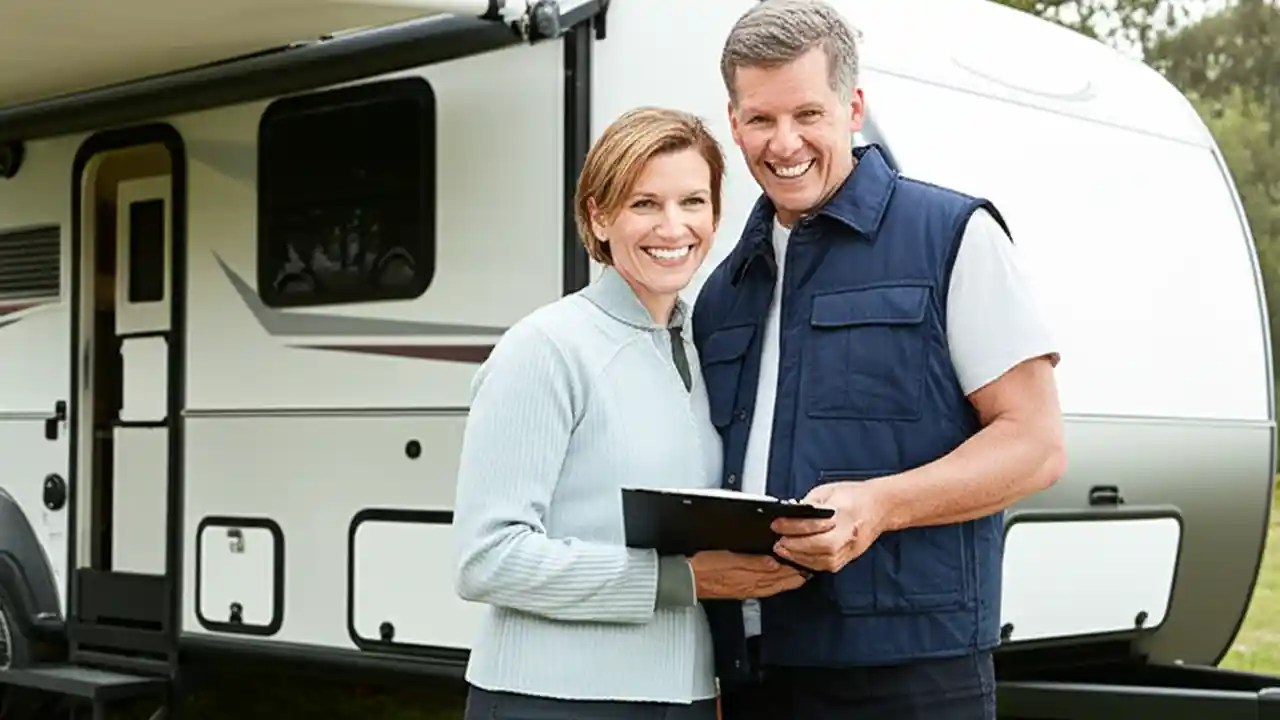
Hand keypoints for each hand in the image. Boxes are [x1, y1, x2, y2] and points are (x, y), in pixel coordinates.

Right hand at [689, 550, 809, 599]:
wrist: (686, 578)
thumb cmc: (704, 566)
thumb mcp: (730, 558)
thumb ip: (753, 562)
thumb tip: (774, 563)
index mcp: (749, 576)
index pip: (777, 574)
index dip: (792, 569)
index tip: (804, 565)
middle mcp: (749, 585)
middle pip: (777, 582)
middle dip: (793, 577)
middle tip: (806, 572)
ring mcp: (743, 589)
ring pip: (770, 587)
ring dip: (784, 582)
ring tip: (796, 578)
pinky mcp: (736, 590)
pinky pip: (760, 590)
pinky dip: (770, 586)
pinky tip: (771, 584)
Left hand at [770, 480, 888, 572]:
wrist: (879, 506)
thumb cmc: (855, 496)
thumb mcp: (828, 491)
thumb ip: (809, 504)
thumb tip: (789, 514)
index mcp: (844, 515)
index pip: (815, 526)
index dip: (793, 527)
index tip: (777, 524)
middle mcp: (849, 535)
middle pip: (819, 548)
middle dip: (794, 547)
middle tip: (778, 542)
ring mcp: (851, 549)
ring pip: (823, 562)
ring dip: (800, 558)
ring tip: (783, 550)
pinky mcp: (849, 557)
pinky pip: (827, 566)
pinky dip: (810, 563)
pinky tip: (798, 557)